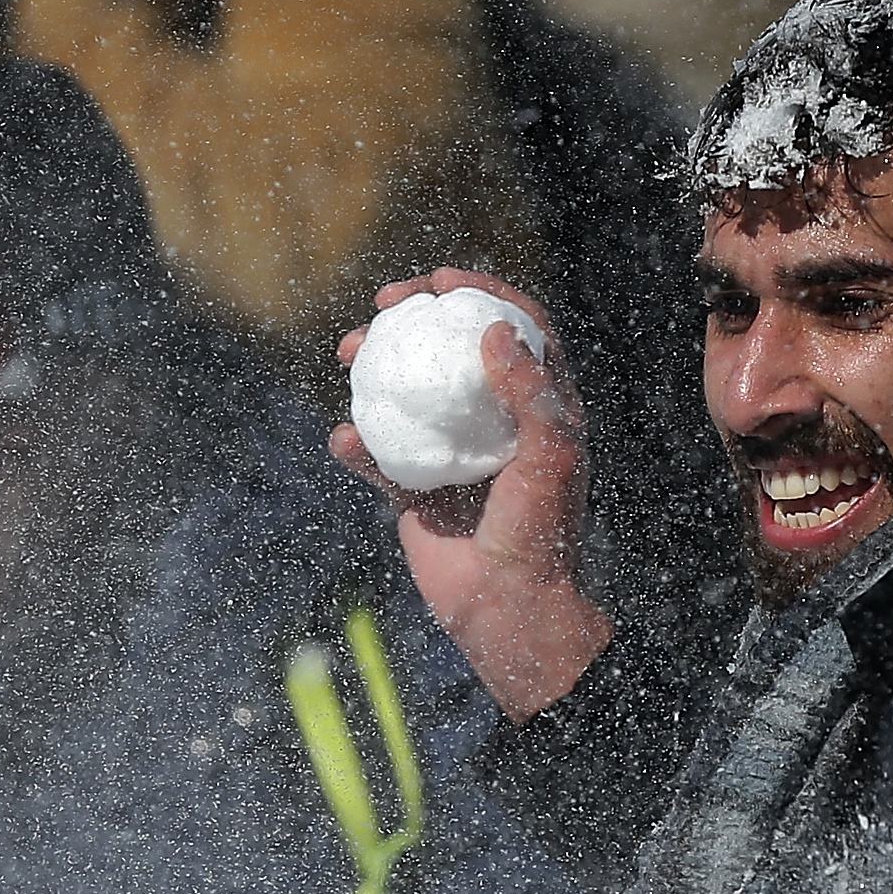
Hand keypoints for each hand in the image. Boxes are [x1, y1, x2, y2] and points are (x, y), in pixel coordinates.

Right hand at [332, 269, 613, 720]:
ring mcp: (454, 455)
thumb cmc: (541, 535)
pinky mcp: (418, 493)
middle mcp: (496, 425)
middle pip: (452, 351)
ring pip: (409, 394)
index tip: (440, 282)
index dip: (480, 294)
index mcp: (540, 410)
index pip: (514, 331)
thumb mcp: (549, 457)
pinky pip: (379, 456)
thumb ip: (529, 393)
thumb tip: (495, 331)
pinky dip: (357, 444)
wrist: (508, 611)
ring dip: (375, 367)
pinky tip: (344, 438)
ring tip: (350, 354)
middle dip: (414, 319)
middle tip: (383, 306)